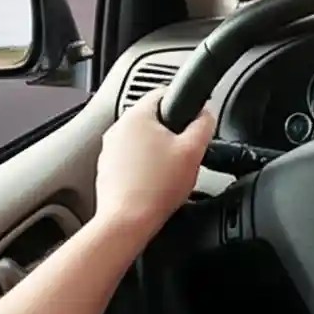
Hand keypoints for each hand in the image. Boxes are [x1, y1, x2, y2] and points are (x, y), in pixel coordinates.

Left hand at [94, 88, 215, 236]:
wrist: (127, 222)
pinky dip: (144, 167)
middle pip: (153, 119)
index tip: (195, 117)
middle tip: (186, 151)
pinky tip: (156, 182)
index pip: (163, 92)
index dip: (184, 102)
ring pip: (142, 140)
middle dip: (171, 131)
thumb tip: (206, 112)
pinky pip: (131, 160)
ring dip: (157, 150)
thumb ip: (203, 124)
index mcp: (137, 116)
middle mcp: (117, 129)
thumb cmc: (156, 188)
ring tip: (170, 170)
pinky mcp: (107, 170)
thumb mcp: (193, 151)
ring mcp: (109, 150)